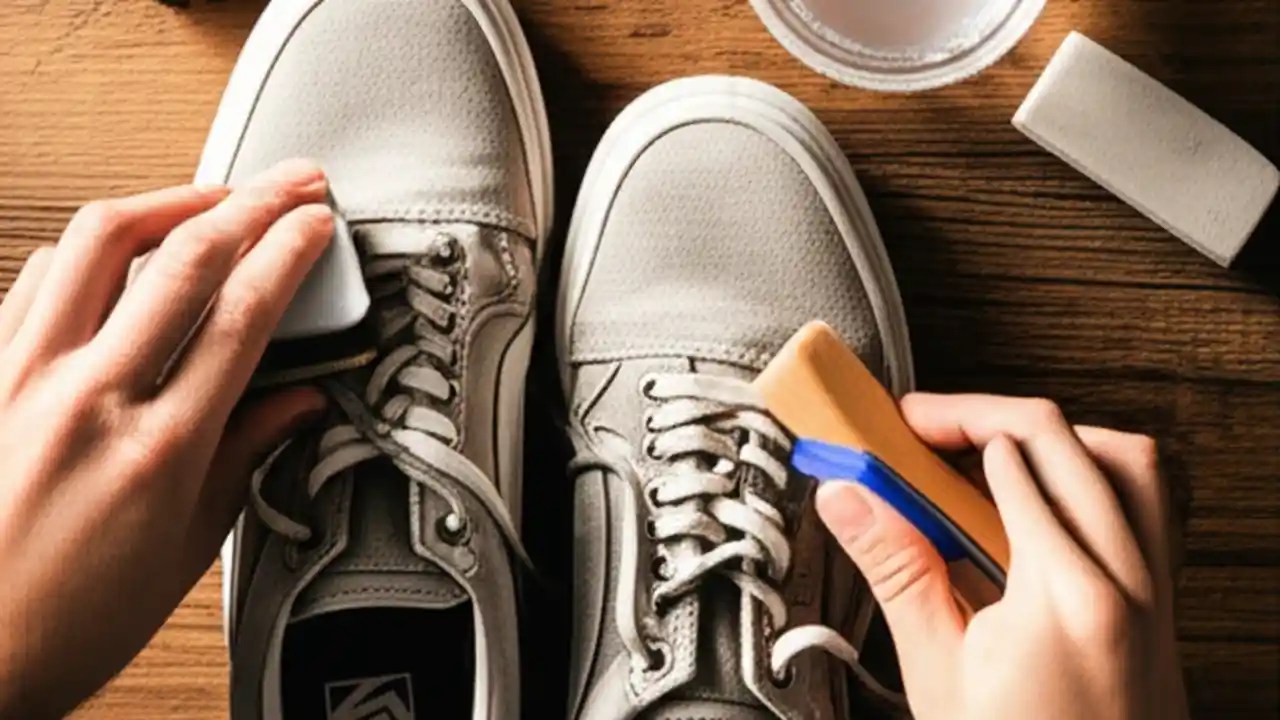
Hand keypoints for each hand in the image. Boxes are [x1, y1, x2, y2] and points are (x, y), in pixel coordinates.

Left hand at [0, 160, 333, 717]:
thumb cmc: (65, 623)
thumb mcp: (187, 548)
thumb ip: (247, 455)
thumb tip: (300, 402)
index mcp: (155, 450)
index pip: (241, 314)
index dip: (290, 252)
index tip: (317, 224)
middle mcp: (84, 397)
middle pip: (181, 257)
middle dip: (250, 201)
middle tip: (290, 182)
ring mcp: (21, 376)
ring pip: (94, 241)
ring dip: (164, 201)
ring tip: (207, 198)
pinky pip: (35, 277)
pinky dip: (88, 248)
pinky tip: (118, 251)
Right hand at [817, 393, 1187, 719]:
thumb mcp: (937, 669)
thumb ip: (895, 567)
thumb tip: (851, 501)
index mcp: (1064, 594)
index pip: (1006, 457)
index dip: (942, 426)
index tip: (899, 429)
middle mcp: (1126, 582)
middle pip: (1067, 440)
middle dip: (988, 415)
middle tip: (931, 427)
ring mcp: (1156, 594)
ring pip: (1128, 463)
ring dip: (1059, 439)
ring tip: (996, 452)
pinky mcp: (1163, 610)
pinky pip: (1149, 509)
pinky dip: (1099, 481)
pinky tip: (1050, 503)